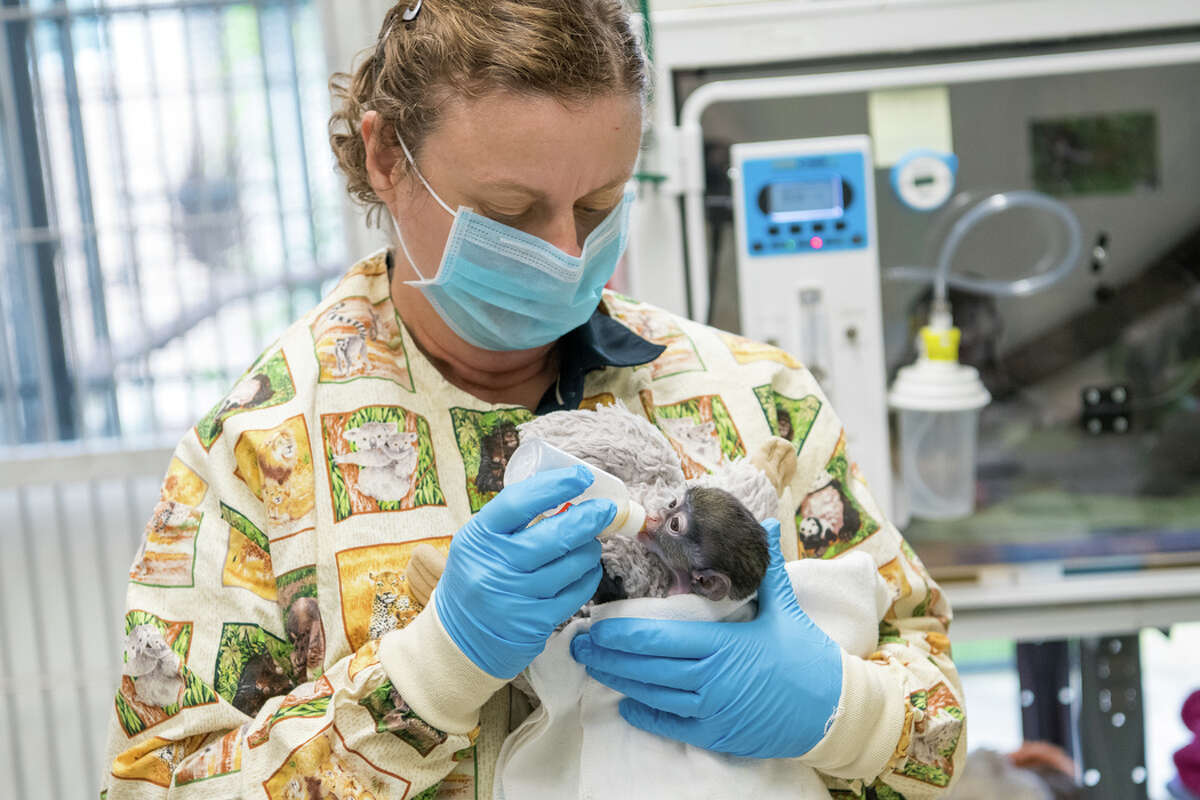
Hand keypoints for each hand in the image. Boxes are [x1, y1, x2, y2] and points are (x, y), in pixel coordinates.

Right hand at [435, 466, 613, 678]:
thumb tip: (566, 493)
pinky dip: (588, 576)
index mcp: (478, 537)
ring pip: (571, 565)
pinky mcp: (535, 623)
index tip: (581, 477)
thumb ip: (514, 520)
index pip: (519, 502)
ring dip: (590, 549)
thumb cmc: (480, 577)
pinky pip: (576, 593)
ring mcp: (515, 597)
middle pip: (554, 535)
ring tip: (591, 542)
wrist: (460, 640)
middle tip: (605, 509)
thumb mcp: (481, 543)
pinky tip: (586, 569)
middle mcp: (494, 567)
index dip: (555, 485)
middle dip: (588, 518)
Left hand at [570, 519, 842, 757]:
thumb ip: (767, 570)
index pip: (658, 638)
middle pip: (645, 667)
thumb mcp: (785, 609)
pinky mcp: (717, 735)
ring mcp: (712, 711)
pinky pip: (670, 725)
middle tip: (578, 645)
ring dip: (618, 680)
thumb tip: (764, 523)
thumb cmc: (808, 658)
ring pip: (652, 694)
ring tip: (593, 667)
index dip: (620, 633)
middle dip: (607, 655)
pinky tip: (625, 703)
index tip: (595, 624)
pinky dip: (644, 714)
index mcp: (723, 643)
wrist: (834, 712)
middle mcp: (711, 679)